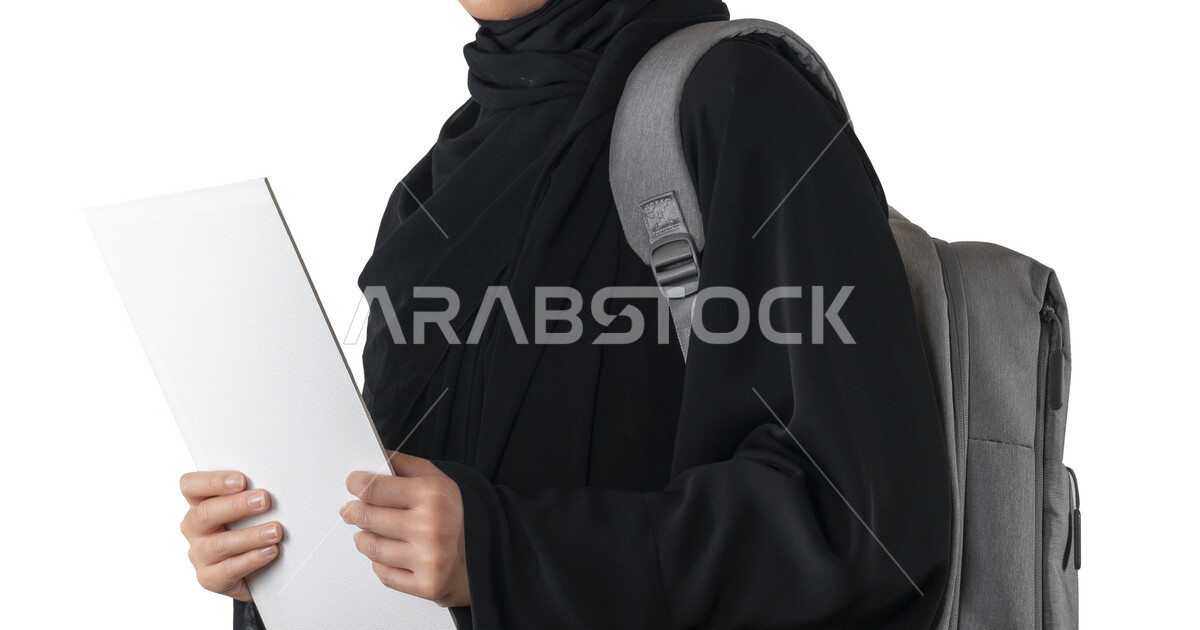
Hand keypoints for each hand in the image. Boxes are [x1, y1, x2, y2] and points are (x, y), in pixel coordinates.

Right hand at [179, 471, 281, 601]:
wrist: (254, 573)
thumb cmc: (249, 529)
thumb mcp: (246, 509)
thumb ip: (249, 495)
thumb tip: (275, 481)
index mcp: (199, 504)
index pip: (191, 486)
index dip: (212, 481)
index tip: (242, 480)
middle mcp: (194, 528)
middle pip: (205, 513)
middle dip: (237, 506)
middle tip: (264, 500)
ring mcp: (199, 555)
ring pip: (220, 544)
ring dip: (251, 535)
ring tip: (275, 531)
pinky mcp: (209, 578)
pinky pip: (229, 569)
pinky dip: (252, 559)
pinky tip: (270, 551)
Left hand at [342, 451, 469, 607]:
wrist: (494, 553)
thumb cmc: (463, 515)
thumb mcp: (441, 480)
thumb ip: (407, 466)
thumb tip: (376, 458)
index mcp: (433, 496)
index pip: (374, 488)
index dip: (356, 484)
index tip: (353, 483)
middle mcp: (430, 527)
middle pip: (366, 517)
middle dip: (353, 511)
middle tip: (352, 509)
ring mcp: (428, 559)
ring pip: (370, 547)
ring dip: (364, 538)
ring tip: (370, 532)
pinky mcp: (427, 585)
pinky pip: (384, 574)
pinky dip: (381, 564)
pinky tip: (390, 554)